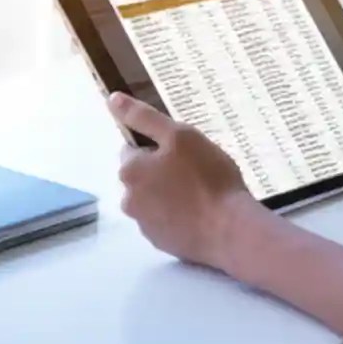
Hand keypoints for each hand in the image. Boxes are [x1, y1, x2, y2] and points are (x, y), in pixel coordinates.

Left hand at [108, 93, 261, 270]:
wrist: (230, 229)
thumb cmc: (208, 177)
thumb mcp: (181, 136)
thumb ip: (145, 118)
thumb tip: (112, 99)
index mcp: (130, 170)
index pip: (133, 149)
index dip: (159, 147)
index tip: (184, 151)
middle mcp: (128, 199)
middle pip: (142, 177)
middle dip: (162, 172)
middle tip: (196, 171)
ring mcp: (144, 225)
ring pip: (153, 200)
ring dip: (169, 195)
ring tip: (202, 194)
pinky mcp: (161, 243)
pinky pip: (165, 222)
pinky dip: (177, 217)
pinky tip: (201, 215)